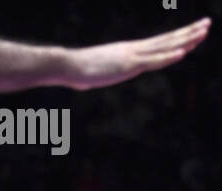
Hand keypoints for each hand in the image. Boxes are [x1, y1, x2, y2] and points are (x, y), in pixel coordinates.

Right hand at [63, 18, 209, 90]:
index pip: (159, 43)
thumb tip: (84, 82)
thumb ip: (96, 75)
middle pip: (167, 40)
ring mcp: (133, 56)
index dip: (178, 37)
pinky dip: (169, 57)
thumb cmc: (78, 70)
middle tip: (207, 23)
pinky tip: (183, 53)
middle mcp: (135, 49)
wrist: (69, 66)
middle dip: (189, 32)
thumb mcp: (94, 73)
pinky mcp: (128, 66)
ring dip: (186, 40)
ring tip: (203, 32)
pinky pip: (153, 61)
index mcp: (130, 51)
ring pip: (165, 46)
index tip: (192, 31)